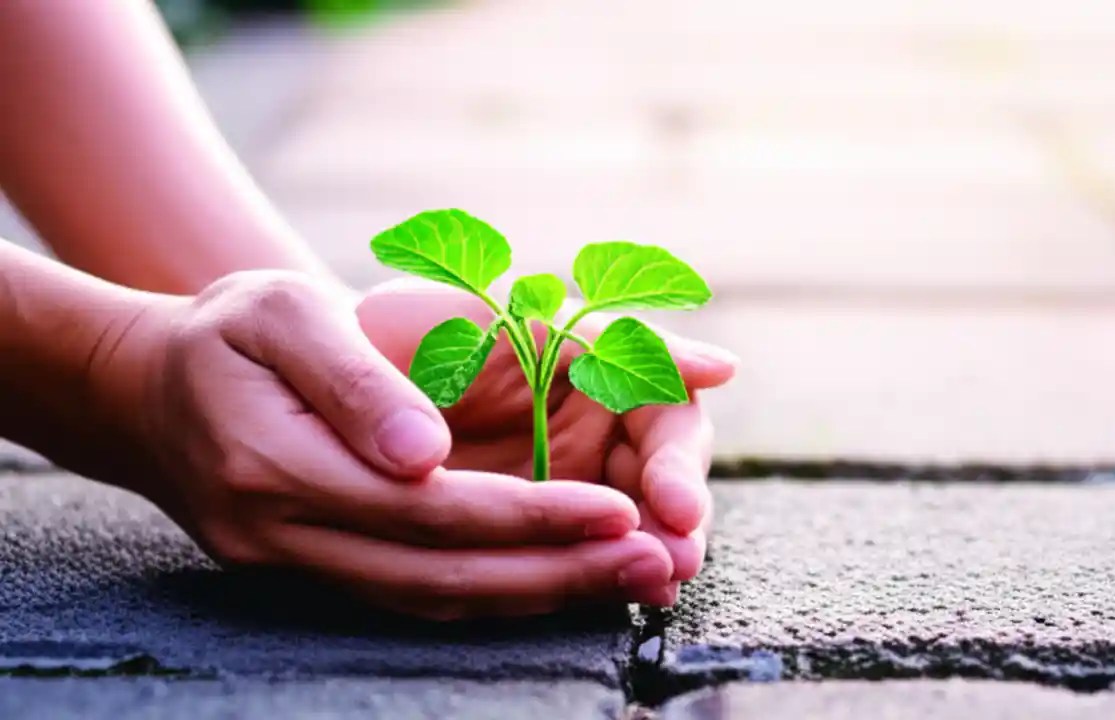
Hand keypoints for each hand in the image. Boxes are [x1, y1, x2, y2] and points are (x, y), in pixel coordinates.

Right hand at [113, 270, 673, 619]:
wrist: (149, 387)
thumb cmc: (230, 331)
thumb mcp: (283, 313)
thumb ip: (356, 381)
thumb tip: (425, 454)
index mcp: (277, 460)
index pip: (427, 509)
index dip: (530, 516)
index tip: (620, 510)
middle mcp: (284, 533)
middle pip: (439, 577)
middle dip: (557, 572)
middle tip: (657, 565)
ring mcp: (296, 563)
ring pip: (431, 602)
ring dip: (539, 595)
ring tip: (633, 580)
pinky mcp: (315, 569)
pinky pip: (415, 597)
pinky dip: (495, 595)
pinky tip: (560, 581)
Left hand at [358, 279, 737, 605]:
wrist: (304, 380)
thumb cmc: (402, 327)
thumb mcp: (482, 314)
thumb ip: (597, 336)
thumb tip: (726, 368)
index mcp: (587, 355)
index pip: (664, 403)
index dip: (679, 456)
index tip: (676, 502)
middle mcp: (587, 414)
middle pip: (663, 469)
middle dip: (674, 515)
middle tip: (675, 557)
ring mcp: (560, 469)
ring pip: (629, 516)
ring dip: (646, 551)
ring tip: (656, 584)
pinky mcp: (527, 517)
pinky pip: (572, 549)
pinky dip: (594, 571)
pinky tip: (617, 597)